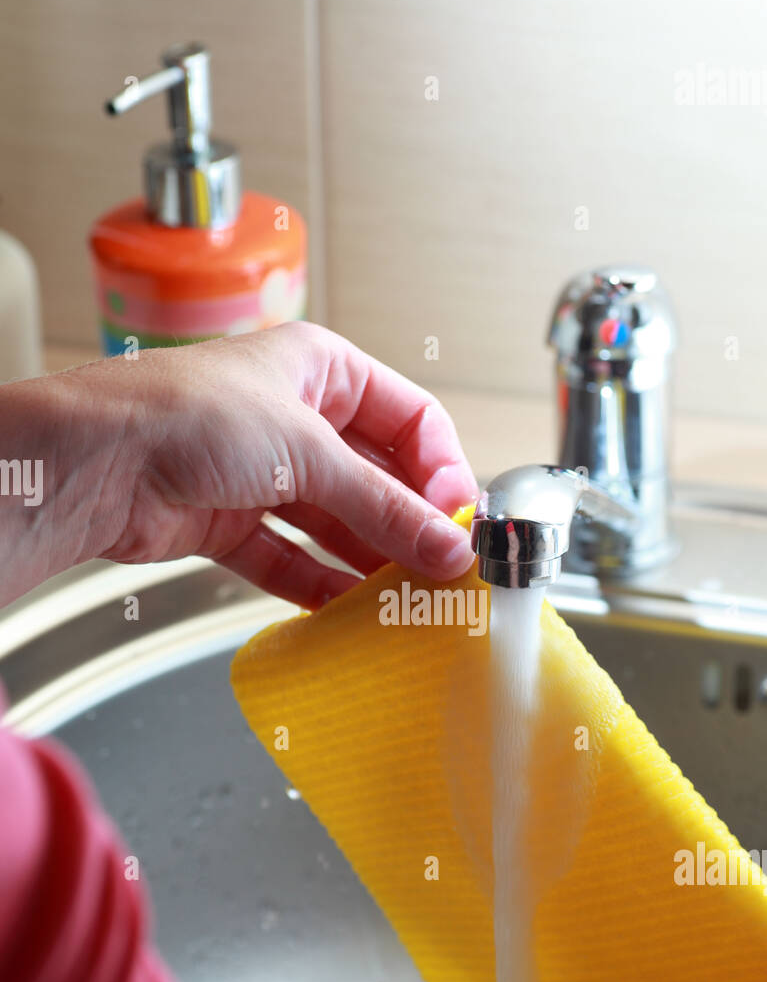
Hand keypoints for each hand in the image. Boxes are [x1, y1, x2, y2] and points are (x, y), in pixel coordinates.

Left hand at [0, 323, 477, 606]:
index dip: (441, 469)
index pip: (411, 419)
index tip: (458, 520)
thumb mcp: (308, 452)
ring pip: (334, 523)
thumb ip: (384, 506)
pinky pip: (290, 559)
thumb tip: (446, 546)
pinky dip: (319, 586)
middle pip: (375, 477)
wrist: (93, 462)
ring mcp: (261, 473)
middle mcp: (294, 417)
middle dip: (408, 524)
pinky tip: (349, 612)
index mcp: (321, 369)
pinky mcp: (230, 523)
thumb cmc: (186, 414)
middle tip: (440, 570)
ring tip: (404, 600)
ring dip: (368, 562)